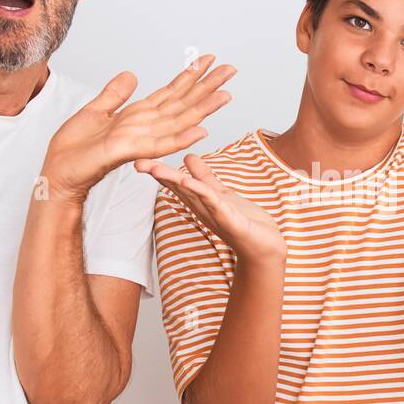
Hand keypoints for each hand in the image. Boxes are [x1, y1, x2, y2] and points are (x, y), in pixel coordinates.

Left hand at [41, 53, 233, 201]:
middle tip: (230, 69)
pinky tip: (200, 131)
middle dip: (206, 86)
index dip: (189, 75)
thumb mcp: (95, 111)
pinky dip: (181, 138)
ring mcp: (141, 140)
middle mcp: (145, 127)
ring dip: (204, 109)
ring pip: (179, 122)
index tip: (206, 59)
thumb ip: (115, 95)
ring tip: (226, 95)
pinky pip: (161, 145)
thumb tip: (131, 75)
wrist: (59, 174)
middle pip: (183, 103)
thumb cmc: (75, 150)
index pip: (170, 93)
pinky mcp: (129, 152)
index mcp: (138, 116)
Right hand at [137, 152, 286, 262]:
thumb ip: (204, 177)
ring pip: (192, 195)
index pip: (176, 182)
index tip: (138, 157)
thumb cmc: (245, 222)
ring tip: (156, 169)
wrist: (266, 247)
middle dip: (158, 175)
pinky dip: (202, 192)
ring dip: (174, 182)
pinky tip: (189, 182)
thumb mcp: (221, 194)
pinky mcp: (231, 220)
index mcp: (199, 201)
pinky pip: (214, 204)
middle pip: (178, 188)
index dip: (158, 169)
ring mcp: (215, 215)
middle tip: (137, 162)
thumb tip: (188, 157)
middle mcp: (203, 209)